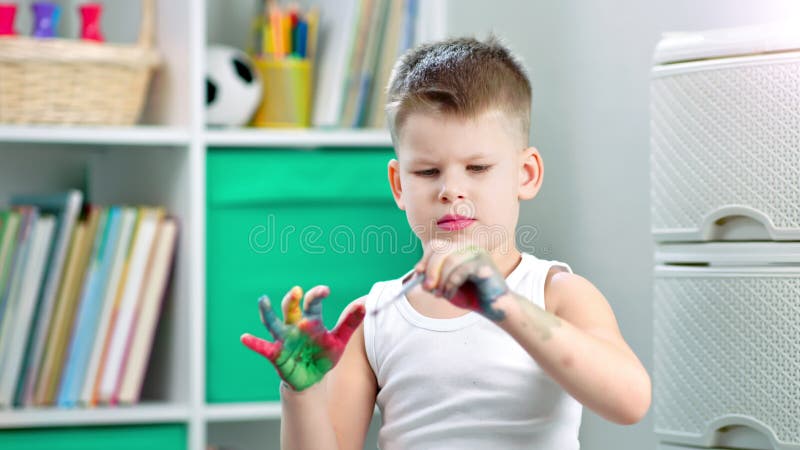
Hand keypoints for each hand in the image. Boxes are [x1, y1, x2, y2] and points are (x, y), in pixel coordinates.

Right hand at [240, 285, 364, 390]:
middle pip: (291, 308)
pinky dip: (254, 342)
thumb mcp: (339, 340)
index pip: (313, 303)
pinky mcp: (276, 353)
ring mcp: (284, 339)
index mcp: (311, 319)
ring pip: (273, 322)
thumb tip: (365, 305)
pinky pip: (263, 347)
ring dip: (267, 312)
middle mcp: (295, 325)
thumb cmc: (324, 355)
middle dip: (292, 299)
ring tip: (262, 300)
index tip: (325, 291)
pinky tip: (244, 338)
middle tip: (297, 291)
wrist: (313, 378)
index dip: (317, 295)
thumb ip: (350, 323)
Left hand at [416, 240, 508, 320]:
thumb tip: (417, 274)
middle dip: (431, 270)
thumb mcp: (445, 286)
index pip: (435, 245)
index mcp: (458, 248)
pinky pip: (461, 271)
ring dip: (441, 281)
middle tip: (426, 287)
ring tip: (441, 295)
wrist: (492, 307)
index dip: (424, 258)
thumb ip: (432, 279)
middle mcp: (468, 247)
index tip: (417, 272)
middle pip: (441, 250)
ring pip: (450, 261)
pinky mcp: (485, 264)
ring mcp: (478, 253)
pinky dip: (451, 285)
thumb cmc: (470, 295)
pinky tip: (451, 294)